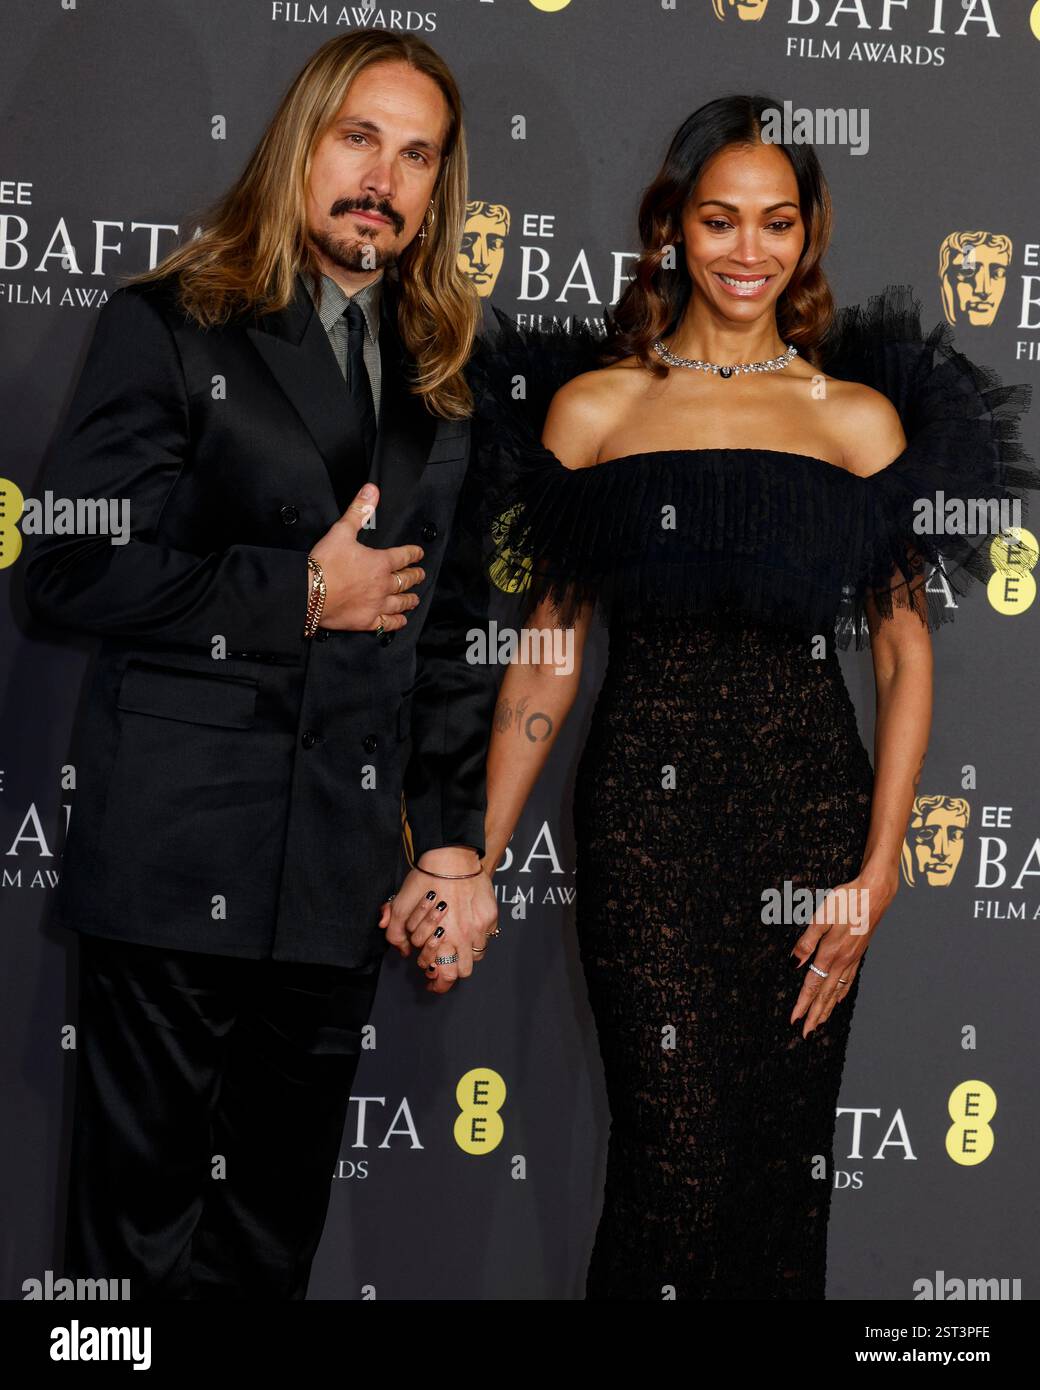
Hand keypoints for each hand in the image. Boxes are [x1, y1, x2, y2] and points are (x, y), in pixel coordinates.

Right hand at [309, 482, 425, 631]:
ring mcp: (376, 604)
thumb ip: (359, 510)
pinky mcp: (367, 621)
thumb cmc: (324, 564)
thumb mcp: (341, 531)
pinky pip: (388, 623)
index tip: (419, 553)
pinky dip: (397, 621)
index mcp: (380, 562)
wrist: (308, 594)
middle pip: (406, 580)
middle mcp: (383, 585)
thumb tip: (372, 490)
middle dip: (415, 576)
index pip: (403, 556)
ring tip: (414, 597)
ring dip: (410, 599)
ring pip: (401, 602)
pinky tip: (401, 620)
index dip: (413, 553)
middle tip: (420, 574)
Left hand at [378, 848, 498, 994]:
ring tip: (452, 948)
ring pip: (475, 957)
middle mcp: (465, 935)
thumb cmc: (428, 878)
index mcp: (443, 937)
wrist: (453, 855)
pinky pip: (485, 938)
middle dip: (449, 973)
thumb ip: (396, 932)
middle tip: (440, 968)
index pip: (444, 975)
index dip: (436, 983)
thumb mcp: (402, 904)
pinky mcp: (490, 916)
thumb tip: (403, 951)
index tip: (430, 980)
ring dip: (462, 957)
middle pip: (461, 972)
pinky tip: (464, 931)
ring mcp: (480, 926)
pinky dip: (475, 940)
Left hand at [789, 866, 897, 1037]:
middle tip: (806, 1034)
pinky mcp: (859, 953)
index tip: (794, 1020)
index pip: (813, 985)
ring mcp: (853, 959)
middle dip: (815, 1015)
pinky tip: (839, 998)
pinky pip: (848, 980)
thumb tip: (794, 964)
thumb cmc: (847, 901)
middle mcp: (842, 961)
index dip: (803, 1004)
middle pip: (826, 994)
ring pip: (838, 990)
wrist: (875, 894)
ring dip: (828, 1008)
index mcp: (830, 953)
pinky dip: (842, 993)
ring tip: (820, 1022)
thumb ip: (807, 941)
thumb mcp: (821, 917)